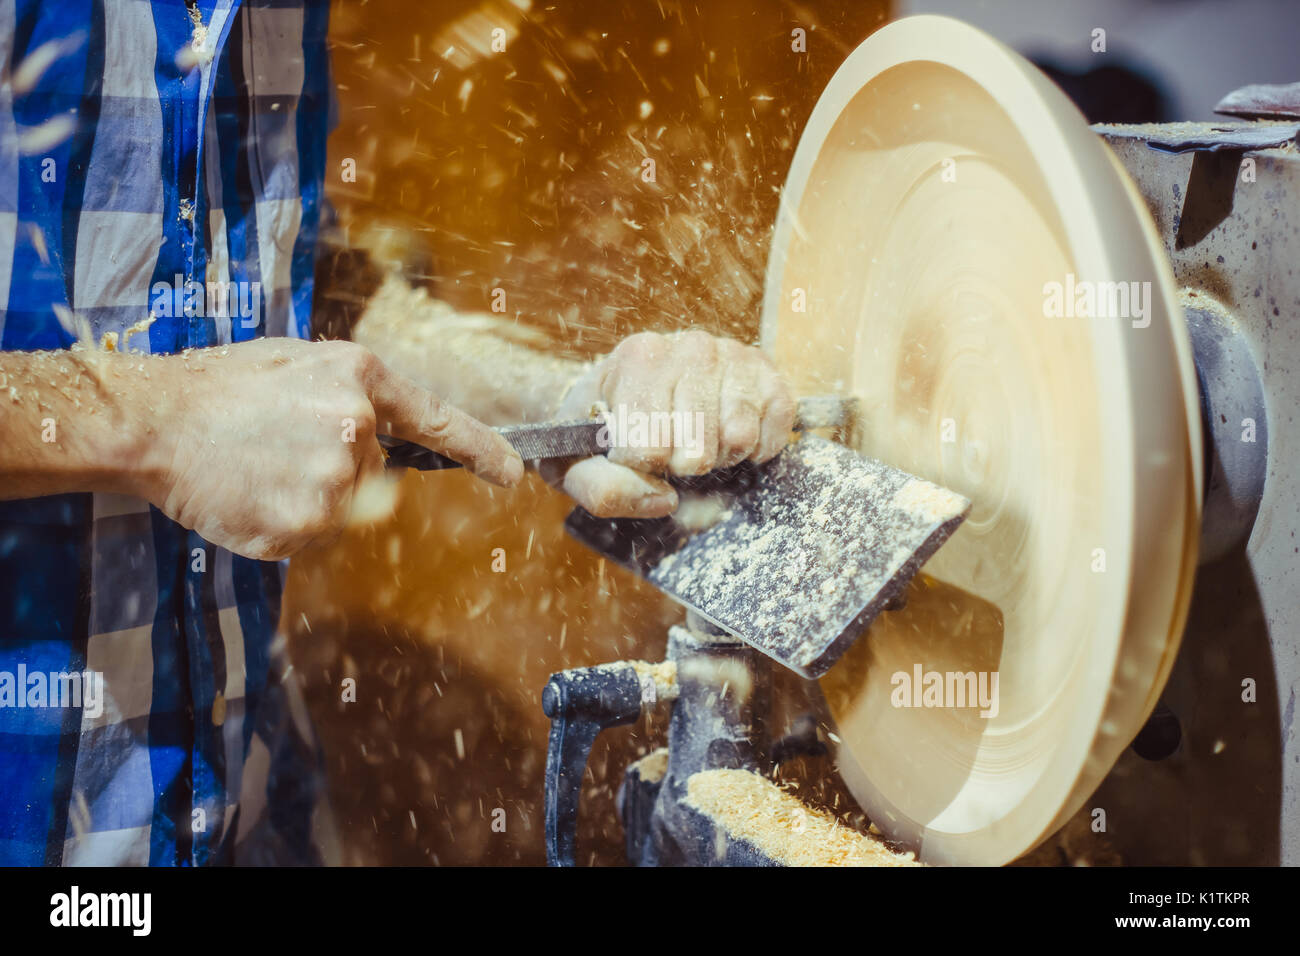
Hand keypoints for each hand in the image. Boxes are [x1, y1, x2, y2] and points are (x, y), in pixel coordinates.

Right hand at [131, 338, 521, 559]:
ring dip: (308, 499)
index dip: (480, 450)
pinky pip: (311, 535)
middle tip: (276, 448)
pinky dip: (282, 524)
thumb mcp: (299, 368)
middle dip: (336, 469)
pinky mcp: (306, 522)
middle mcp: (357, 425)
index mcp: (360, 377)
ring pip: (343, 507)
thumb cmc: (220, 388)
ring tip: (256, 468)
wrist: (152, 420)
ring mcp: (334, 478)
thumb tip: (379, 442)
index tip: (512, 474)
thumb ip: (351, 400)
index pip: (437, 421)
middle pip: (375, 474)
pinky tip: (248, 494)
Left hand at [547, 330, 794, 517]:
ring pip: (738, 439)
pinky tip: (728, 436)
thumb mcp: (575, 463)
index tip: (632, 451)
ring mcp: (732, 355)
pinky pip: (775, 428)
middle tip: (669, 448)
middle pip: (696, 449)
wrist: (630, 390)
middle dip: (681, 466)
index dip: (641, 467)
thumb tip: (664, 499)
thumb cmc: (601, 430)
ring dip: (718, 458)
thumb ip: (601, 489)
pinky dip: (755, 449)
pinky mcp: (766, 372)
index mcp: (637, 357)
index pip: (649, 447)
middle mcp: (689, 346)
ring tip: (697, 440)